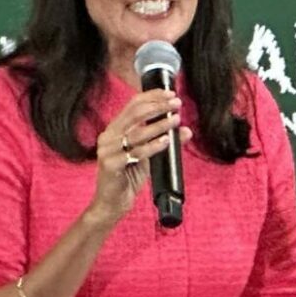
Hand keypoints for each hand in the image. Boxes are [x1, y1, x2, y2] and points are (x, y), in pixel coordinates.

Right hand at [87, 89, 189, 228]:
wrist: (112, 202)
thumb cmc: (128, 177)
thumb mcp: (149, 156)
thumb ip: (164, 140)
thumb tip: (187, 130)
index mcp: (115, 129)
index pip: (133, 105)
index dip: (153, 96)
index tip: (171, 94)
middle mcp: (109, 136)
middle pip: (134, 113)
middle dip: (158, 106)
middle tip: (177, 104)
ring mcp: (108, 150)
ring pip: (137, 132)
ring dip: (160, 125)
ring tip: (176, 120)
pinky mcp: (110, 165)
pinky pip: (135, 152)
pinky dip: (152, 146)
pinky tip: (166, 141)